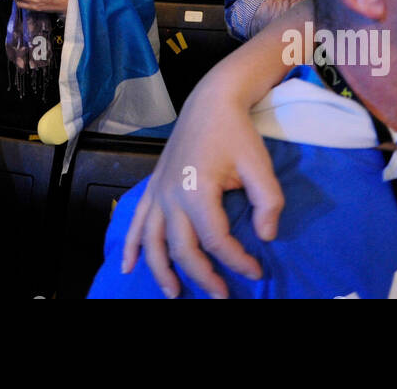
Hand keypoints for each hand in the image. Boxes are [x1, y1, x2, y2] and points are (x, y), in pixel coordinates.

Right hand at [120, 67, 282, 296]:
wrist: (211, 100)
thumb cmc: (237, 132)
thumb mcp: (260, 165)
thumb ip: (268, 202)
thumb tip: (266, 236)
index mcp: (197, 190)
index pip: (216, 240)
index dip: (237, 261)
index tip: (256, 271)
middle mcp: (171, 195)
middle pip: (182, 248)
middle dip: (202, 277)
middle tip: (222, 295)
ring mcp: (158, 191)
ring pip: (152, 241)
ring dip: (161, 271)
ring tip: (174, 294)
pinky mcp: (153, 186)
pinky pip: (136, 221)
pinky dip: (130, 245)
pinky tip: (127, 266)